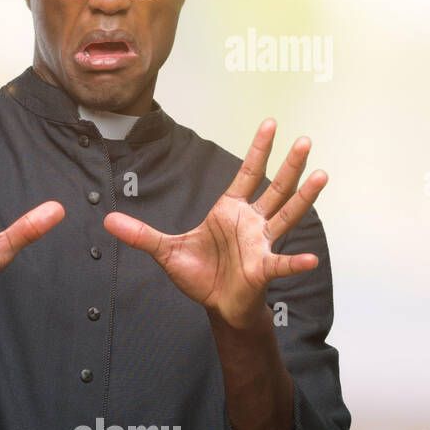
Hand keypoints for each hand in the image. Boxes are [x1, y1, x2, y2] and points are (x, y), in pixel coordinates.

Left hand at [102, 119, 326, 329]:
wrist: (215, 306)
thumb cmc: (200, 275)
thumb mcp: (164, 250)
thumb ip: (139, 234)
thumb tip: (107, 220)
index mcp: (230, 211)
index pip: (248, 174)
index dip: (259, 150)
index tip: (270, 124)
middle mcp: (251, 223)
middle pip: (275, 188)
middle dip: (289, 164)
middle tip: (305, 139)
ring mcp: (261, 244)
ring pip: (286, 215)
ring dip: (304, 197)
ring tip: (322, 174)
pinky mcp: (261, 269)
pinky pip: (279, 264)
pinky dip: (293, 261)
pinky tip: (308, 258)